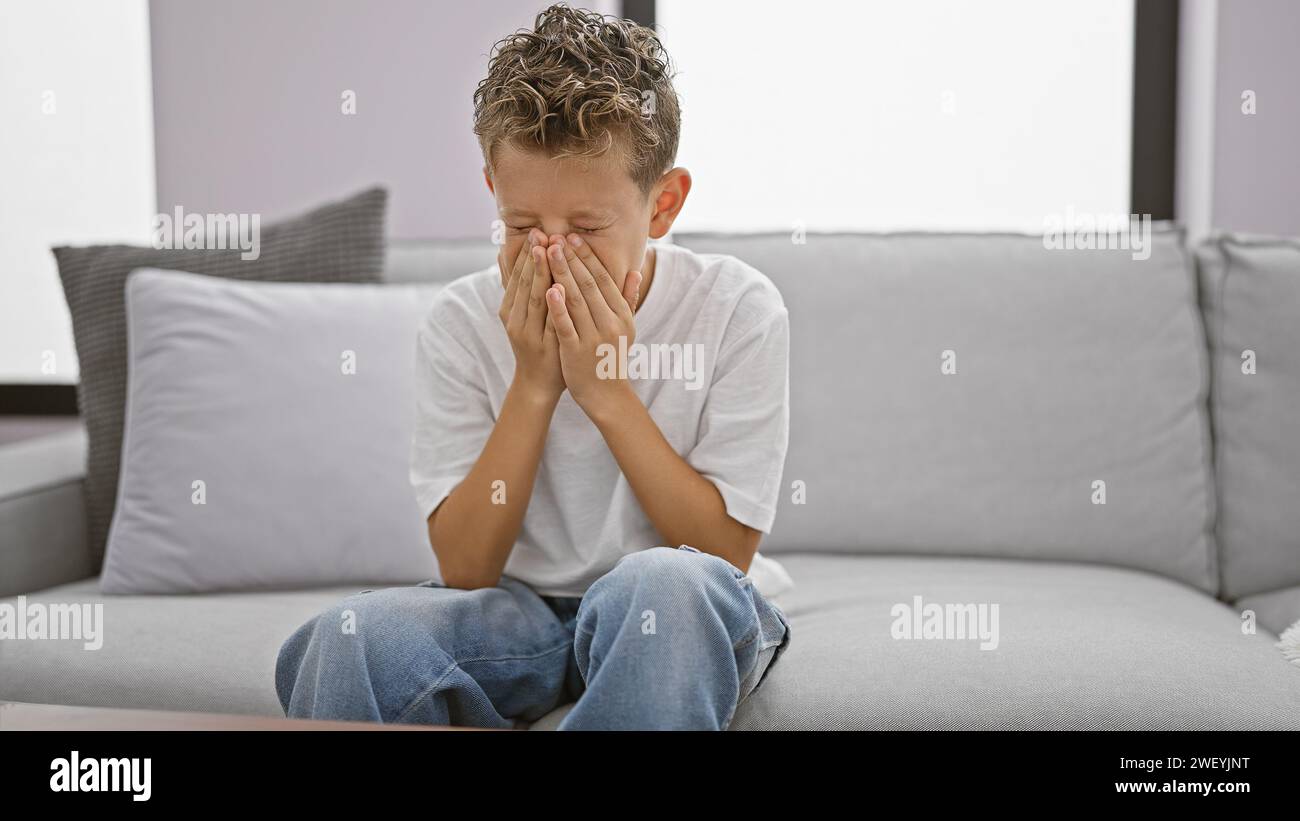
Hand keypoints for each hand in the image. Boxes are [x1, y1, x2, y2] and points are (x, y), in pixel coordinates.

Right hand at [498, 229, 563, 401]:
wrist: (537, 384)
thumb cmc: (534, 343)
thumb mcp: (519, 314)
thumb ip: (515, 286)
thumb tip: (501, 253)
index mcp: (509, 311)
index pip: (518, 278)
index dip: (525, 255)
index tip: (534, 233)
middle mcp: (515, 321)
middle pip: (525, 285)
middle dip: (533, 258)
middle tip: (540, 234)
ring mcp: (529, 335)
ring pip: (535, 300)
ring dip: (540, 274)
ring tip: (547, 250)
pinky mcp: (544, 347)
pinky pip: (550, 322)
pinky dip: (554, 305)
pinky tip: (559, 288)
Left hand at [543, 233, 642, 417]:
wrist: (606, 396)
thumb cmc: (612, 357)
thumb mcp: (627, 328)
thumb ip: (629, 299)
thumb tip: (636, 272)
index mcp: (622, 315)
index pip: (603, 279)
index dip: (587, 256)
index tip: (572, 237)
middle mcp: (610, 324)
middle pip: (587, 284)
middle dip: (570, 258)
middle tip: (555, 236)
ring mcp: (593, 338)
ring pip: (575, 299)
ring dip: (561, 273)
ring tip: (547, 251)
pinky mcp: (576, 352)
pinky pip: (566, 325)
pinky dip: (558, 306)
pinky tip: (548, 287)